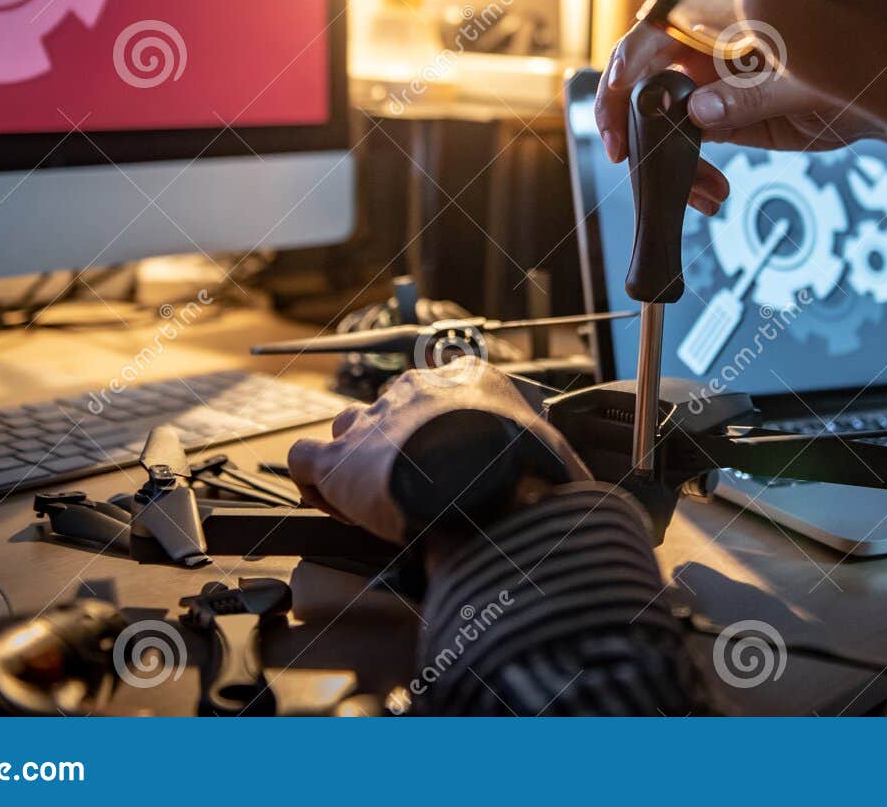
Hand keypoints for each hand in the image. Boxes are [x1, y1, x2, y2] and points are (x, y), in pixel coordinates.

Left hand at [287, 359, 588, 542]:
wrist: (475, 480)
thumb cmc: (520, 468)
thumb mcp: (553, 456)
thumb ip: (556, 466)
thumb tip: (580, 492)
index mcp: (470, 380)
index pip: (449, 397)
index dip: (449, 436)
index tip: (457, 469)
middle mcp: (415, 389)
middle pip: (397, 411)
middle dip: (403, 448)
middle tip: (420, 491)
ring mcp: (372, 419)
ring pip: (349, 429)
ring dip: (357, 460)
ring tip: (373, 499)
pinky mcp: (336, 457)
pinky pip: (306, 458)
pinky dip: (313, 482)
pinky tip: (331, 504)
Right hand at [594, 19, 886, 215]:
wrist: (883, 100)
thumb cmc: (854, 69)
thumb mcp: (807, 83)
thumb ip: (751, 96)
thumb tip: (698, 114)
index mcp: (727, 16)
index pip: (659, 26)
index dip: (630, 55)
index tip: (619, 88)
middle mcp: (708, 47)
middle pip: (644, 72)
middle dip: (626, 113)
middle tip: (622, 152)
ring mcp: (711, 82)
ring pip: (660, 116)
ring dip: (663, 156)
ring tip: (695, 192)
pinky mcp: (720, 117)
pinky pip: (687, 143)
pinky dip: (688, 173)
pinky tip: (707, 193)